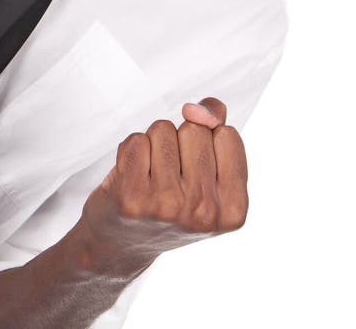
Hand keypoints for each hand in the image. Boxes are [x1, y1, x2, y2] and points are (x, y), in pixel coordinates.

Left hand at [76, 97, 248, 280]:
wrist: (122, 245)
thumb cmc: (171, 203)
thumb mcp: (210, 176)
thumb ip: (217, 128)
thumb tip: (197, 109)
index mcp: (233, 209)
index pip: (227, 134)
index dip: (208, 142)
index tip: (197, 172)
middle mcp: (203, 211)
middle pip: (195, 129)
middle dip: (181, 141)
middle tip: (173, 176)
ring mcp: (166, 205)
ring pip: (164, 129)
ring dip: (155, 144)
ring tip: (152, 176)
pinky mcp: (131, 197)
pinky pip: (135, 140)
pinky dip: (131, 151)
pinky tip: (131, 178)